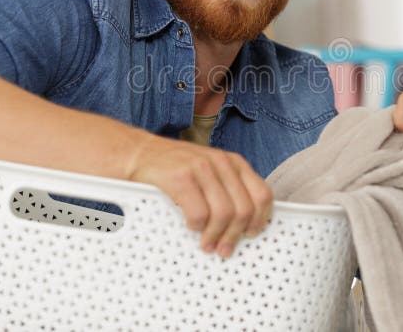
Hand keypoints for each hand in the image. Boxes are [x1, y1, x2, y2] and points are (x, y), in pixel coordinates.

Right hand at [128, 135, 272, 257]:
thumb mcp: (210, 172)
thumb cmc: (176, 168)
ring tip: (208, 245)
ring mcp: (202, 168)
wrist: (140, 153)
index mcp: (234, 162)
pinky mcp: (181, 177)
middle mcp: (222, 163)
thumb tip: (245, 225)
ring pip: (224, 214)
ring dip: (216, 236)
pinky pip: (199, 213)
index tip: (250, 235)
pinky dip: (197, 227)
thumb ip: (228, 190)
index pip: (262, 194)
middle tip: (224, 249)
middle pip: (244, 209)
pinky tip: (190, 226)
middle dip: (236, 235)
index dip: (260, 219)